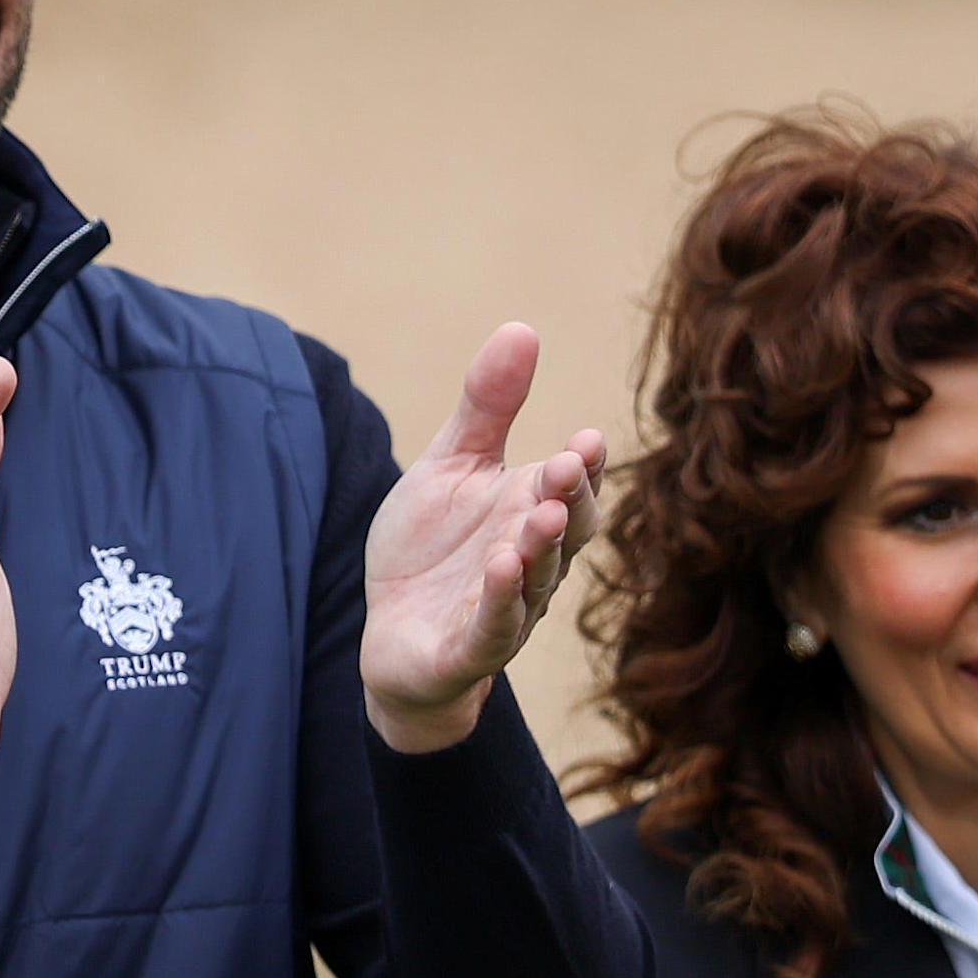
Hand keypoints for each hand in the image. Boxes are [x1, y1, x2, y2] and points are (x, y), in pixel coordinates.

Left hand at [358, 323, 606, 752]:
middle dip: (569, 498)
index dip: (583, 466)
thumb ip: (485, 409)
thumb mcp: (450, 468)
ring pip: (536, 579)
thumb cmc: (431, 549)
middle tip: (565, 465)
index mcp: (532, 512)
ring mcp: (506, 609)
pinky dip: (500, 600)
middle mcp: (533, 562)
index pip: (572, 486)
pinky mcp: (470, 650)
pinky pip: (494, 627)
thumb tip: (522, 328)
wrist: (392, 633)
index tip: (585, 438)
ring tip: (539, 512)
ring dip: (541, 546)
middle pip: (566, 530)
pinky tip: (501, 567)